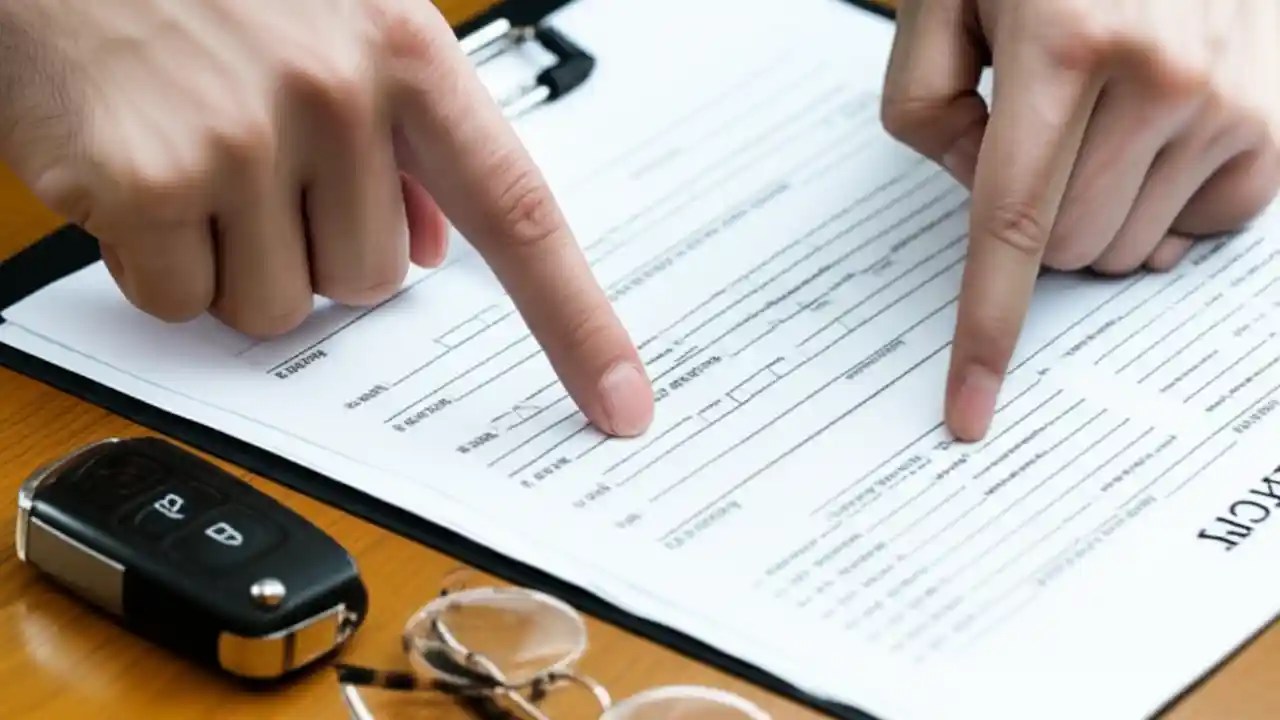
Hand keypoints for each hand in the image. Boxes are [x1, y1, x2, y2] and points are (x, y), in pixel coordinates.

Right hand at [0, 0, 653, 436]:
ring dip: (238, 262)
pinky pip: (185, 301)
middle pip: (374, 284)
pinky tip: (143, 179)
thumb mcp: (336, 24)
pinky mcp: (150, 182)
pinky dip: (160, 263)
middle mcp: (336, 93)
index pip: (519, 213)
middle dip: (318, 249)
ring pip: (282, 308)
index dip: (578, 323)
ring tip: (197, 160)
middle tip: (261, 168)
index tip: (620, 400)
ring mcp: (242, 139)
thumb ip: (405, 136)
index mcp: (404, 51)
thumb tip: (440, 244)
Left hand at [881, 0, 1279, 440]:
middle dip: (1033, 223)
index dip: (987, 331)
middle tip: (1036, 142)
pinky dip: (1160, 203)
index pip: (1009, 226)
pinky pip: (1201, 226)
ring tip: (1096, 122)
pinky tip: (1150, 134)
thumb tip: (982, 198)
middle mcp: (1161, 74)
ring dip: (1094, 212)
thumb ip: (927, 106)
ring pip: (1130, 248)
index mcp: (1062, 42)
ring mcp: (1230, 96)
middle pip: (1067, 249)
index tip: (970, 411)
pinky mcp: (1274, 115)